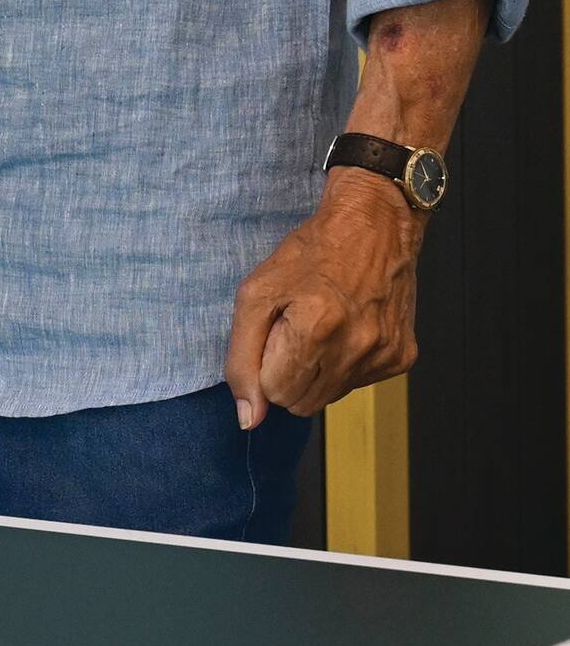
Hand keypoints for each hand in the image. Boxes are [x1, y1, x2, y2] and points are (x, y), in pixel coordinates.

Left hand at [224, 169, 422, 427]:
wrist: (373, 227)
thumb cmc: (310, 253)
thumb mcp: (256, 292)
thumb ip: (242, 357)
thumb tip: (248, 418)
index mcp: (316, 328)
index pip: (276, 392)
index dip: (265, 365)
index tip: (272, 334)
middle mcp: (358, 348)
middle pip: (303, 404)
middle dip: (286, 375)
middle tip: (292, 332)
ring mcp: (385, 356)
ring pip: (330, 398)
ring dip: (315, 371)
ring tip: (319, 327)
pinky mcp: (402, 358)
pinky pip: (358, 384)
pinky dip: (344, 365)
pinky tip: (345, 329)